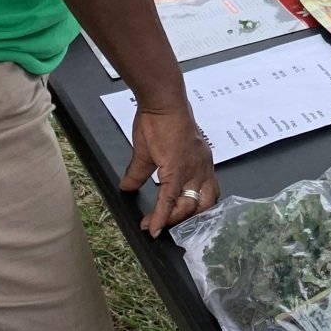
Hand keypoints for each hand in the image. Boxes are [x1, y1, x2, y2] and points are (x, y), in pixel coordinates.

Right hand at [123, 104, 219, 235]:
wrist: (162, 103)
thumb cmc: (161, 120)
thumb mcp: (151, 152)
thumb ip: (140, 173)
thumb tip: (127, 186)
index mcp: (201, 164)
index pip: (204, 195)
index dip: (190, 212)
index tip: (174, 221)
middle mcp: (202, 169)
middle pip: (201, 206)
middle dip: (182, 220)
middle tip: (165, 226)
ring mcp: (192, 169)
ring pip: (187, 206)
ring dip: (170, 220)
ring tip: (154, 225)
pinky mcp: (176, 169)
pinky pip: (170, 199)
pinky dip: (160, 215)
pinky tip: (152, 226)